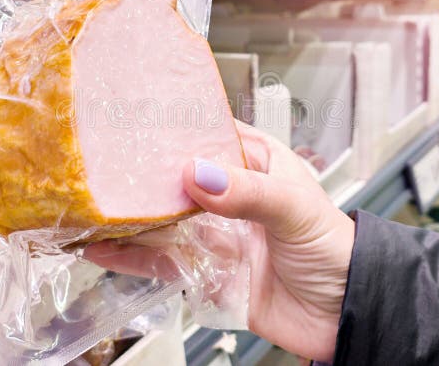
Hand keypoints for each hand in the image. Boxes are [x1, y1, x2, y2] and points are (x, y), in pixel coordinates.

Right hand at [87, 122, 354, 361]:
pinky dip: (132, 256)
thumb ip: (250, 193)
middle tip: (102, 163)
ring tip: (94, 205)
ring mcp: (215, 235)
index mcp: (257, 165)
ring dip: (131, 214)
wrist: (343, 316)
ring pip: (163, 219)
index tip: (139, 121)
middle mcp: (231, 196)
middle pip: (177, 177)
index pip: (210, 134)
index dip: (177, 128)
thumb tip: (199, 174)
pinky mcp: (205, 272)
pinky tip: (105, 248)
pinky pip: (162, 262)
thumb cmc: (335, 251)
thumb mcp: (295, 210)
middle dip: (143, 172)